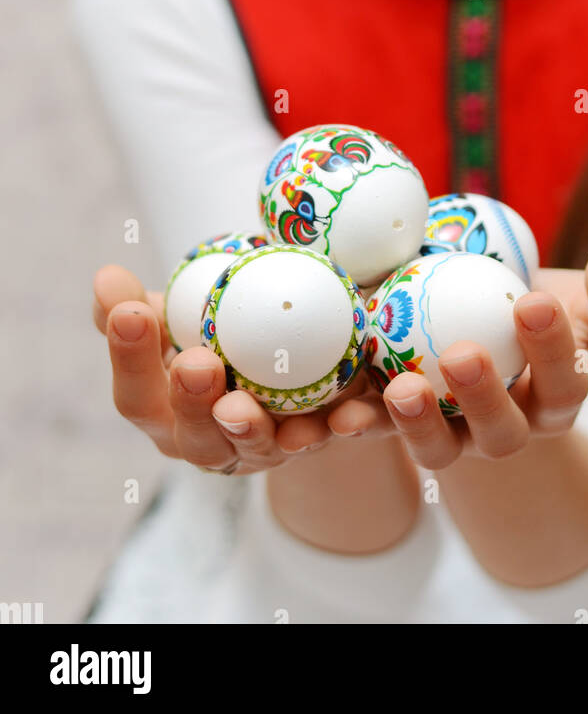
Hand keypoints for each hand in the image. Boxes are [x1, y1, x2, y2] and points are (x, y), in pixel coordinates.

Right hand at [93, 264, 394, 473]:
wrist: (286, 358)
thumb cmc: (210, 335)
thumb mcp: (171, 317)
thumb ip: (135, 303)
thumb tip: (106, 277)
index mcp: (162, 412)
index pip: (136, 395)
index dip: (129, 358)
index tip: (131, 311)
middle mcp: (206, 443)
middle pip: (192, 437)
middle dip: (190, 404)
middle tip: (196, 364)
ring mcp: (259, 450)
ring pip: (252, 447)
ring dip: (249, 427)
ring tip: (244, 403)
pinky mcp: (313, 443)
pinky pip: (325, 439)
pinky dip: (334, 429)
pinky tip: (342, 416)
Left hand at [378, 247, 587, 470]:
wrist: (476, 316)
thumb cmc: (541, 304)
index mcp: (558, 399)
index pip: (566, 382)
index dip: (554, 349)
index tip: (533, 299)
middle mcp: (507, 430)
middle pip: (501, 430)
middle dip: (484, 397)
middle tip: (464, 352)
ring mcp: (452, 436)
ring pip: (438, 447)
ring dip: (417, 425)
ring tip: (400, 389)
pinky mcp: (396, 428)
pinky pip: (377, 433)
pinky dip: (356, 426)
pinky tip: (335, 413)